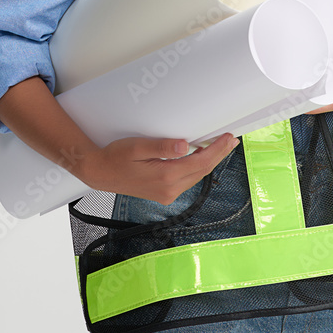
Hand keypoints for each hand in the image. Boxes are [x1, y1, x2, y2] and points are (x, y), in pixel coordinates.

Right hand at [77, 132, 239, 203]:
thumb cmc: (116, 157)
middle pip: (202, 171)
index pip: (200, 163)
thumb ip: (161, 147)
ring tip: (221, 147)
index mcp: (165, 177)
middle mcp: (169, 190)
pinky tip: (201, 158)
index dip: (217, 150)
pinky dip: (197, 168)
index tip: (228, 138)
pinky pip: (187, 180)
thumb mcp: (137, 146)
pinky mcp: (164, 194)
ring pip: (196, 176)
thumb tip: (184, 146)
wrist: (100, 173)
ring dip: (209, 161)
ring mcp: (167, 194)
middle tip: (232, 140)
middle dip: (218, 154)